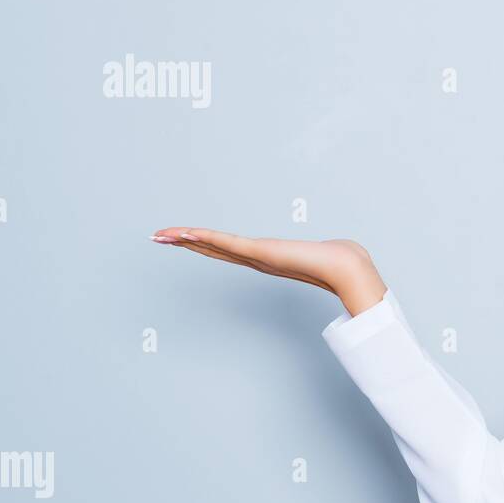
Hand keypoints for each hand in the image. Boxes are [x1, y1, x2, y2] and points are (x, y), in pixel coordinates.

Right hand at [150, 227, 387, 315]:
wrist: (345, 268)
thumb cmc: (340, 260)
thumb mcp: (323, 252)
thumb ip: (322, 251)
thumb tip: (336, 247)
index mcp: (266, 258)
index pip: (228, 249)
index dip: (204, 244)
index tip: (184, 238)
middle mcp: (257, 260)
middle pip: (212, 248)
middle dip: (185, 243)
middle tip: (158, 237)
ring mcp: (256, 257)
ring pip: (213, 246)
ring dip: (186, 240)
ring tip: (161, 235)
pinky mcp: (260, 252)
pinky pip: (226, 243)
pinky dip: (205, 238)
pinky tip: (186, 234)